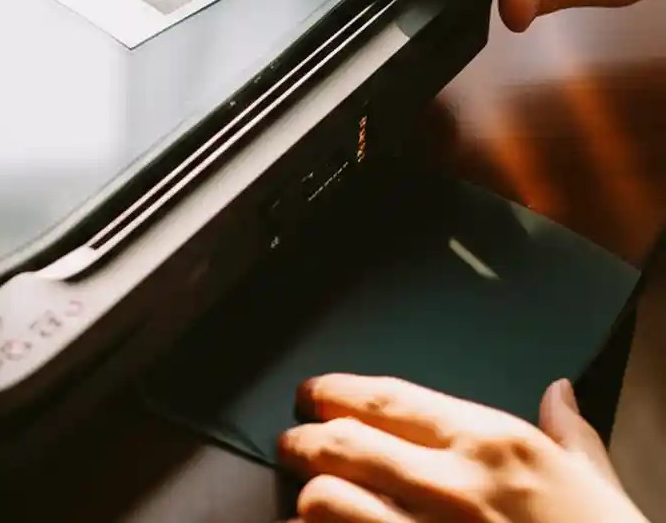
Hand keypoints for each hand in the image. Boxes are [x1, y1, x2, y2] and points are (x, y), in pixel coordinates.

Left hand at [278, 375, 648, 521]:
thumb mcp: (598, 485)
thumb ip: (569, 435)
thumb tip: (558, 393)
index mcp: (495, 445)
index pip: (386, 398)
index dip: (334, 391)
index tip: (312, 394)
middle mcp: (454, 486)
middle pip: (340, 443)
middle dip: (303, 440)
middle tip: (293, 444)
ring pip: (324, 499)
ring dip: (308, 497)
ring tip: (305, 498)